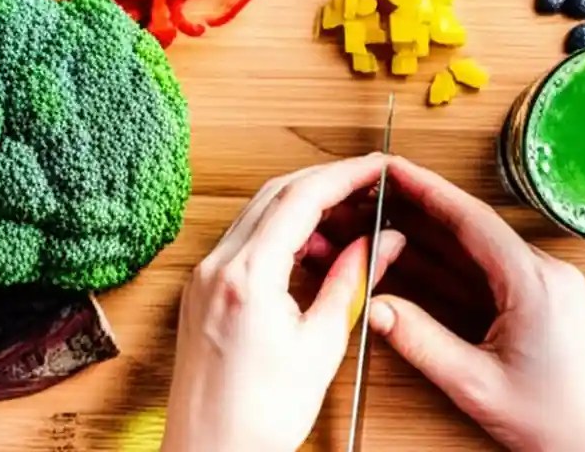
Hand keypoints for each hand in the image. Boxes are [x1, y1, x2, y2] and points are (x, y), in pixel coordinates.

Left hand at [161, 154, 405, 451]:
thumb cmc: (258, 417)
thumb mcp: (323, 344)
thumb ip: (353, 280)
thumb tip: (383, 241)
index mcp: (247, 276)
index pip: (302, 197)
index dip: (346, 174)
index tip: (377, 167)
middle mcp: (216, 266)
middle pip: (277, 192)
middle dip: (326, 181)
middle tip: (368, 184)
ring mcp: (203, 276)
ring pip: (258, 211)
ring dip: (303, 205)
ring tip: (348, 223)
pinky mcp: (201, 290)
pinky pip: (244, 238)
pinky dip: (281, 230)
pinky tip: (311, 250)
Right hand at [362, 157, 584, 451]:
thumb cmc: (560, 421)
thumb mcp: (478, 385)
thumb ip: (422, 342)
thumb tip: (374, 307)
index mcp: (532, 280)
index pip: (470, 218)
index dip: (425, 189)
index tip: (391, 168)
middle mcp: (544, 273)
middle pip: (471, 230)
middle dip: (418, 212)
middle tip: (373, 197)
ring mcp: (547, 288)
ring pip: (478, 254)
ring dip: (431, 243)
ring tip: (381, 226)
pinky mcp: (545, 307)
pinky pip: (491, 277)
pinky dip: (452, 271)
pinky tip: (417, 267)